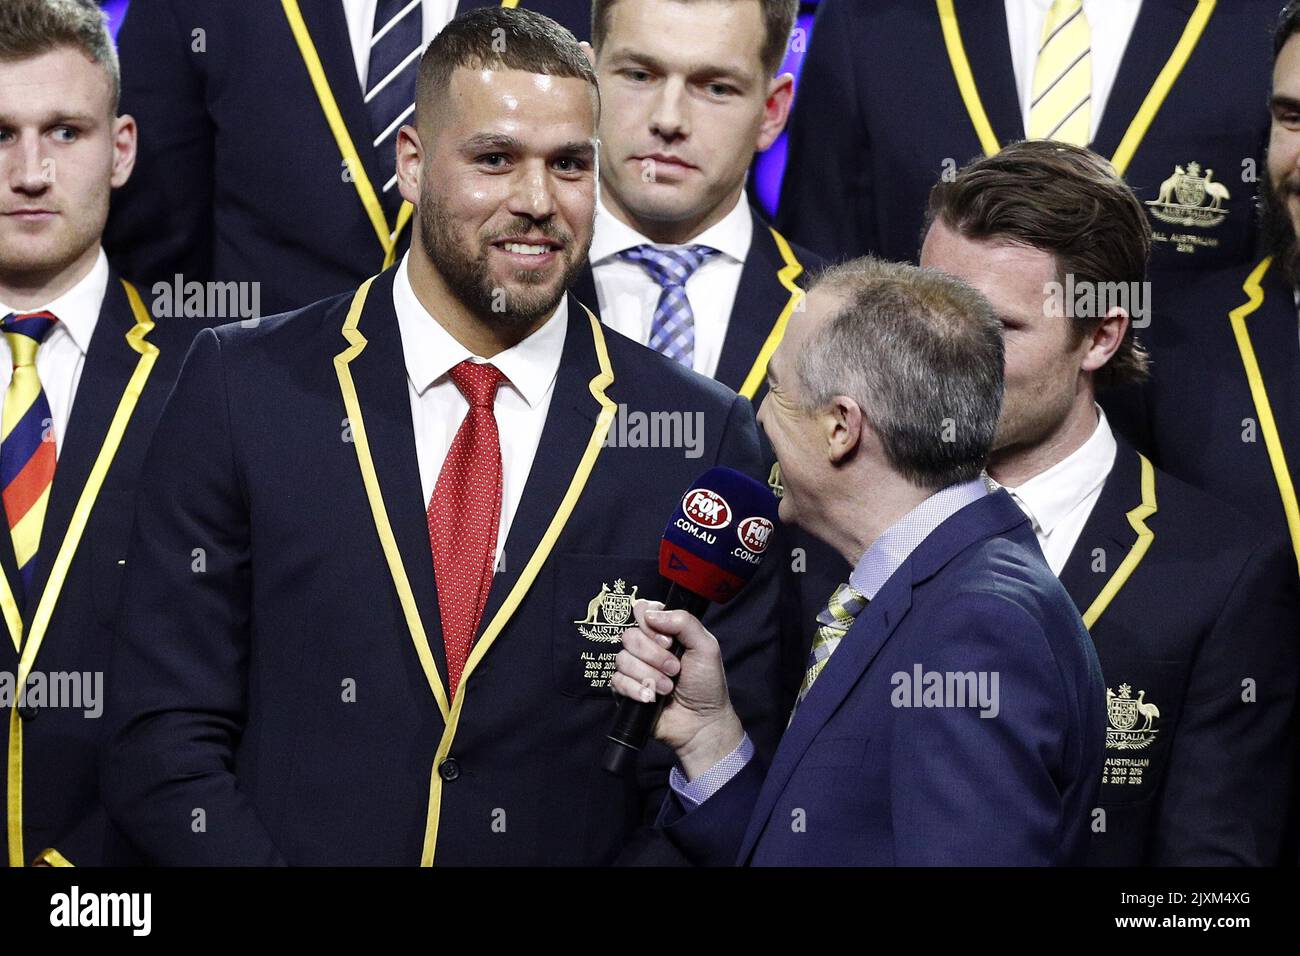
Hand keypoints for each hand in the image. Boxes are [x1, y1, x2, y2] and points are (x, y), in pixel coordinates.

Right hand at [611, 600, 744, 778]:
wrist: (701, 722)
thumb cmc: (706, 684)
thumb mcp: (706, 646)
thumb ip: (683, 622)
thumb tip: (649, 613)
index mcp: (664, 632)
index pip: (642, 611)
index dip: (650, 623)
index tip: (669, 641)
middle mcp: (646, 647)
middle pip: (630, 636)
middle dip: (654, 655)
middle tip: (675, 669)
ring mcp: (634, 669)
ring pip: (623, 659)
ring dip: (649, 675)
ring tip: (667, 688)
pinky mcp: (625, 690)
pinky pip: (617, 681)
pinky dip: (636, 689)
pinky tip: (651, 698)